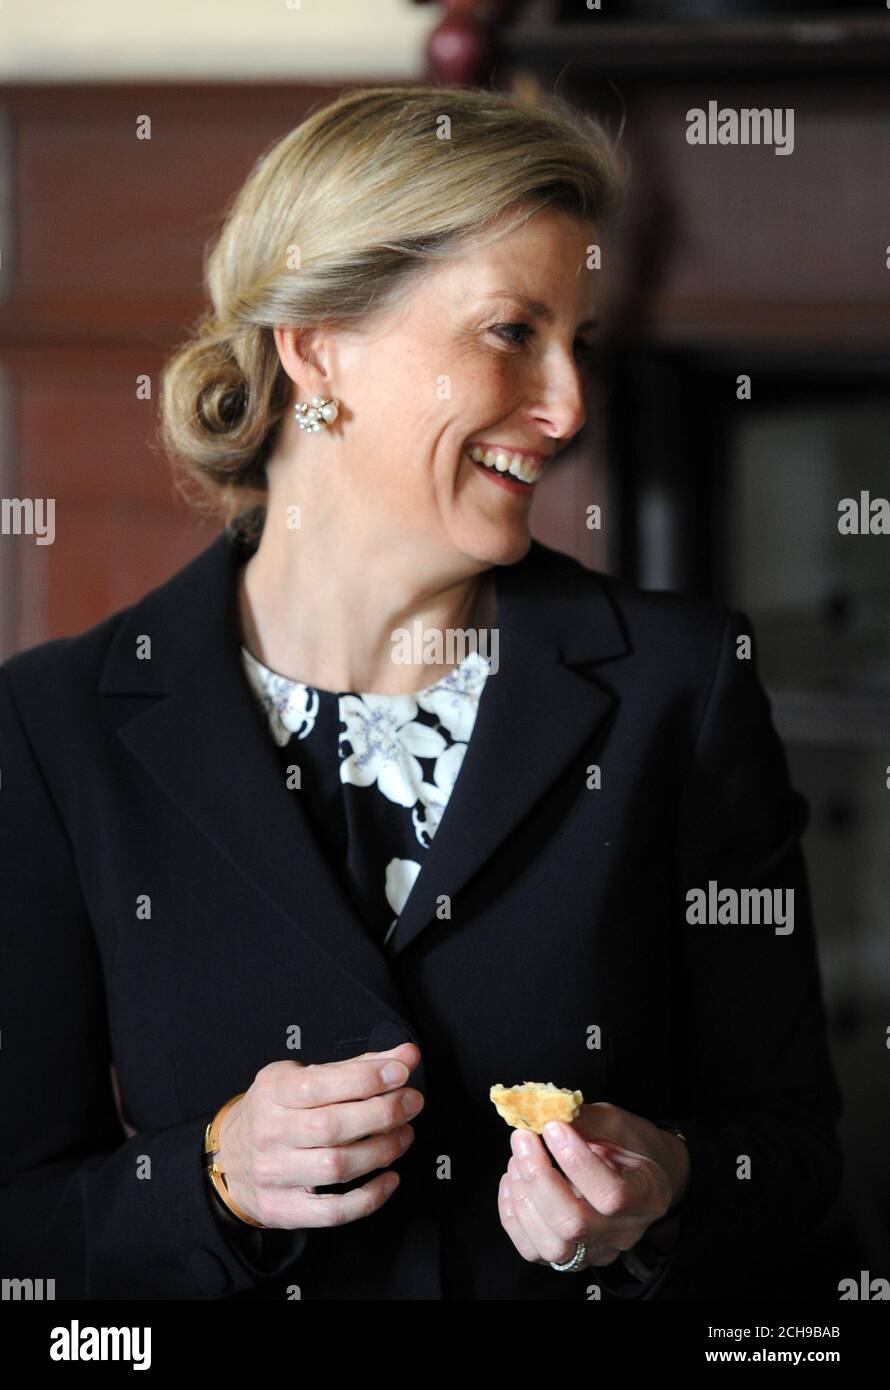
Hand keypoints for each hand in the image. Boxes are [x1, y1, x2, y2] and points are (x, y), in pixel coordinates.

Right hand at [213, 1043, 422, 1229]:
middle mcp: (269, 1133)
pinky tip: (389, 1178)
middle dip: (383, 1113)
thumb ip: (354, 1066)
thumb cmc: (274, 1110)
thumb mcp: (301, 1076)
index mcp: (273, 1093)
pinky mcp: (283, 1208)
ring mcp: (274, 1174)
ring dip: (381, 1151)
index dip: (366, 1077)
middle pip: (333, 1127)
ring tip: (404, 1135)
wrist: (227, 1157)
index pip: (322, 1084)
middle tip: (411, 1102)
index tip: (401, 1070)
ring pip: (336, 1167)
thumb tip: (404, 1056)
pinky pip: (332, 1211)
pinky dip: (368, 1198)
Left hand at [498, 1101, 688, 1270]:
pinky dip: (512, 1217)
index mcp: (648, 1196)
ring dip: (524, 1199)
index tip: (552, 1127)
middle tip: (523, 1138)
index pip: (612, 1196)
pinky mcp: (571, 1260)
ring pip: (552, 1245)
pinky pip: (532, 1251)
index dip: (576, 1162)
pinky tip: (512, 1182)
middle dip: (539, 1178)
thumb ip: (584, 1120)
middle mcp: (624, 1232)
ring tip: (517, 1160)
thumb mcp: (617, 1124)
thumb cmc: (630, 1146)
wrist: (641, 1176)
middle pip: (574, 1224)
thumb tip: (542, 1111)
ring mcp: (597, 1251)